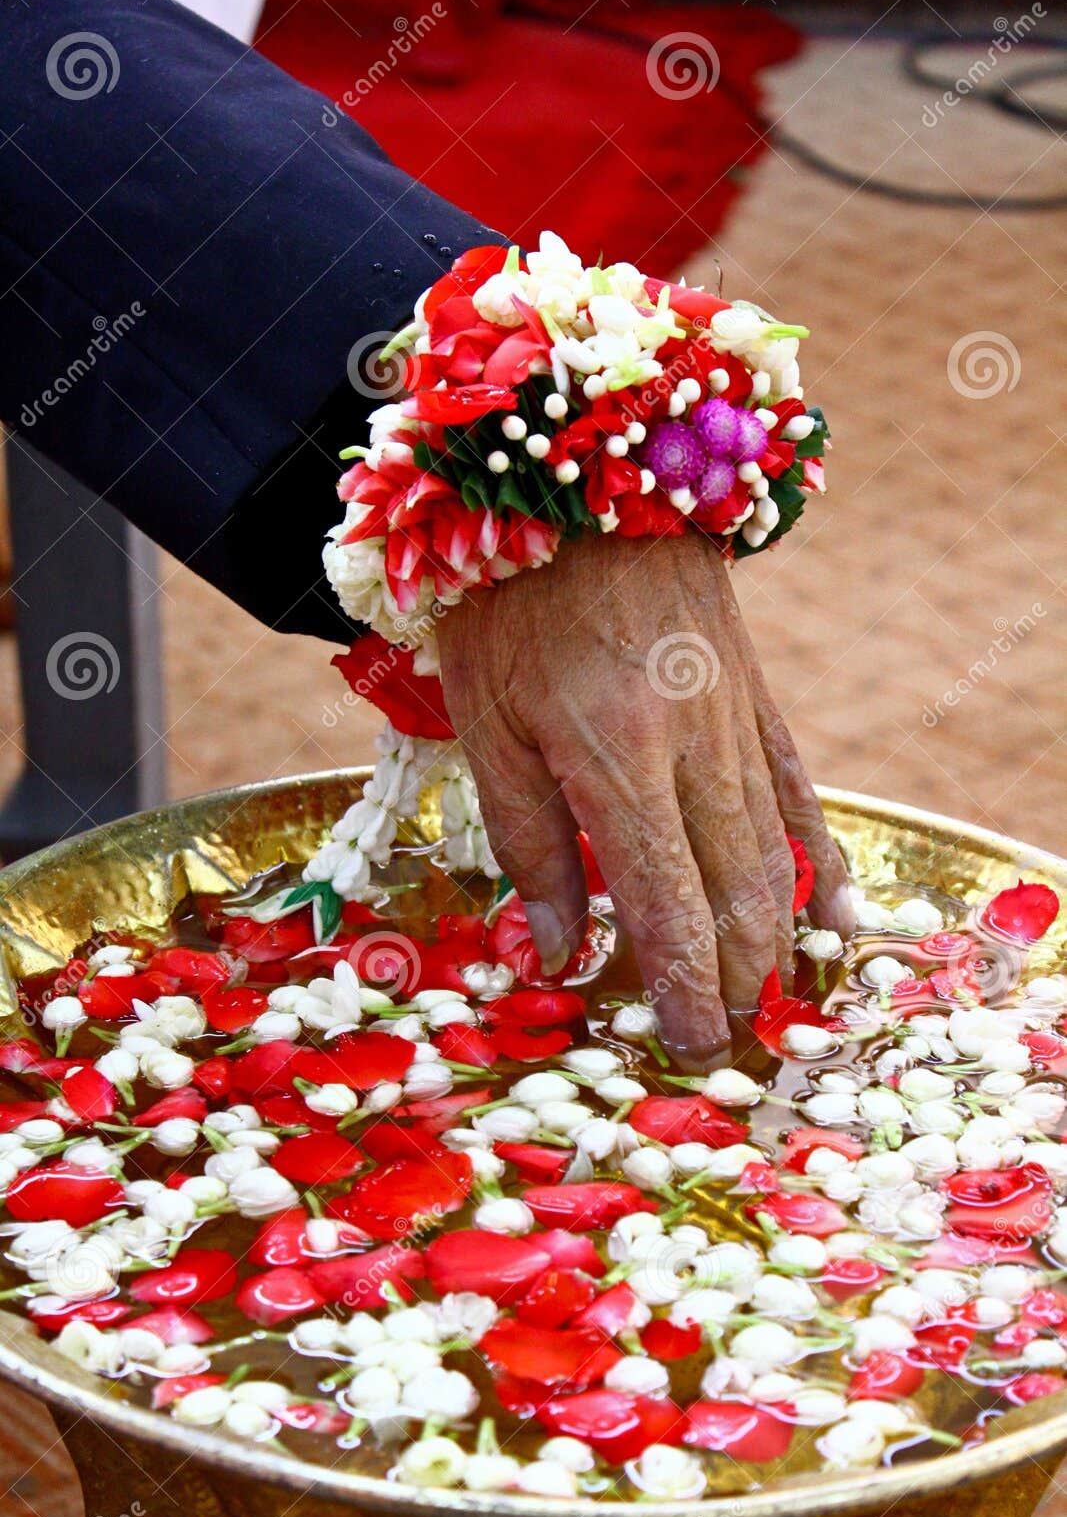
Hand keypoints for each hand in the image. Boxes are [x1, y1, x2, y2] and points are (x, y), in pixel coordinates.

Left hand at [436, 532, 853, 1062]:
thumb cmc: (508, 598)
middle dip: (736, 979)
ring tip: (771, 1003)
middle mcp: (694, 744)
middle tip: (727, 1042)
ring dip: (776, 938)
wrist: (582, 468)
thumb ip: (528, 841)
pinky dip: (820, 856)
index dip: (683, 985)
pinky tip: (840, 910)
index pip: (664, 901)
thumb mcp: (486, 719)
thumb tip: (559, 950)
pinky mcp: (756, 694)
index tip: (692, 1048)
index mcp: (616, 754)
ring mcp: (738, 717)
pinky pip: (798, 789)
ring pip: (775, 851)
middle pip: (735, 890)